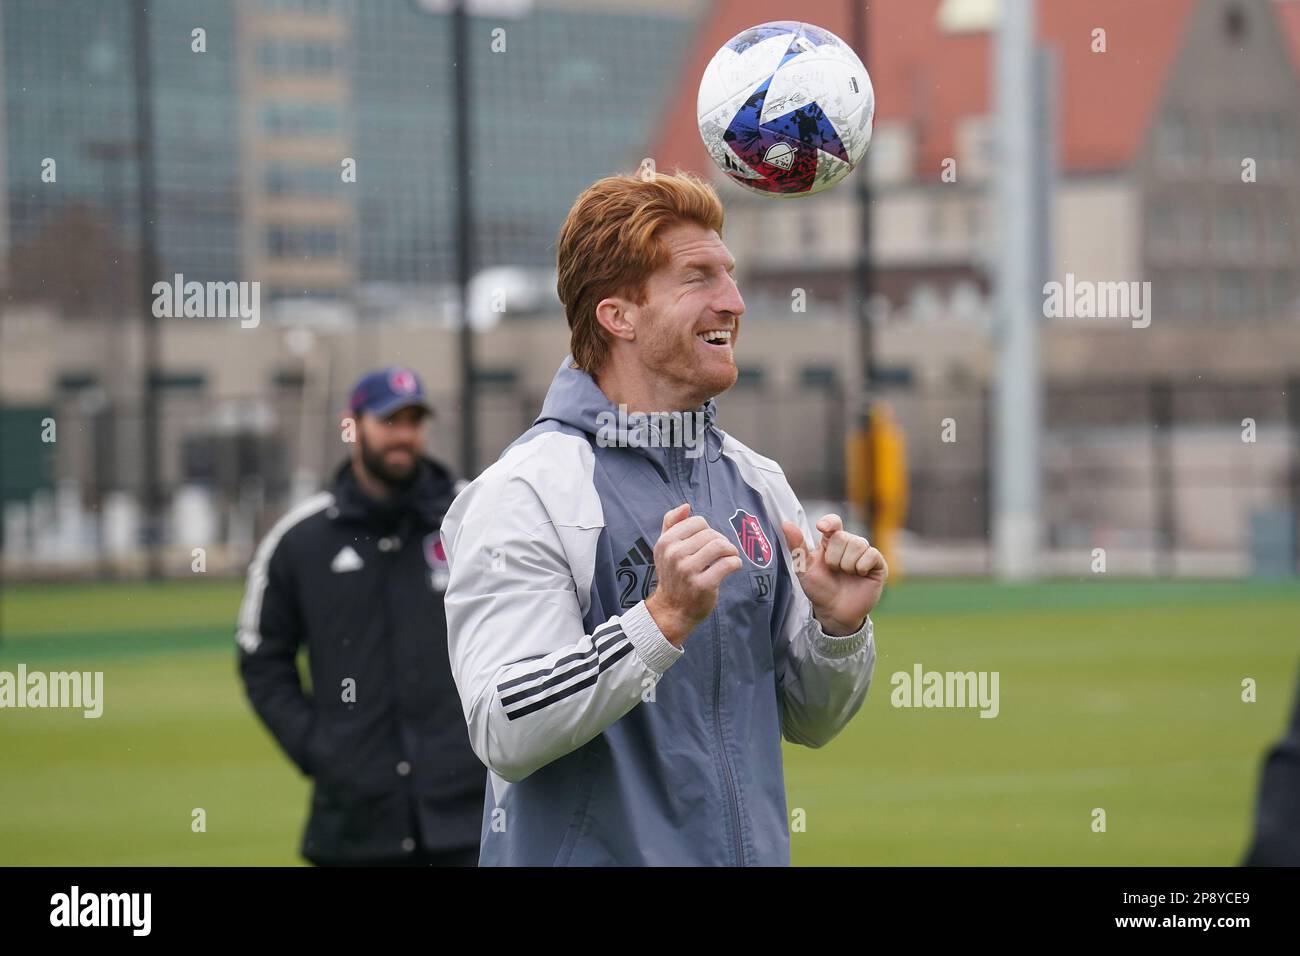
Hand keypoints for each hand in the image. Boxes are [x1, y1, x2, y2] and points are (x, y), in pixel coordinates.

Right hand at [644, 503, 742, 646]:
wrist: (672, 609)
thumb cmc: (672, 575)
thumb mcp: (664, 548)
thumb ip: (671, 523)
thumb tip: (686, 506)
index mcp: (666, 542)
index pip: (698, 522)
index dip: (708, 530)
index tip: (709, 542)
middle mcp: (674, 555)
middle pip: (711, 534)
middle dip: (722, 541)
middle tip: (723, 552)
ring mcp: (688, 570)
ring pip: (720, 546)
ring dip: (731, 550)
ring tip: (730, 557)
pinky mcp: (703, 585)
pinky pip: (728, 564)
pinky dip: (736, 563)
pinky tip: (733, 566)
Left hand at [780, 514, 886, 636]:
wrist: (835, 612)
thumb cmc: (819, 589)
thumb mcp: (804, 568)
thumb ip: (796, 546)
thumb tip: (786, 523)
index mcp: (831, 542)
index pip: (834, 522)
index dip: (829, 522)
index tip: (822, 528)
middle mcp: (849, 544)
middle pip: (843, 536)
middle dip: (834, 558)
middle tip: (834, 571)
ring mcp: (864, 553)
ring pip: (858, 544)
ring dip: (846, 564)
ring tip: (846, 574)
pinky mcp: (877, 564)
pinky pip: (871, 554)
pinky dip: (861, 566)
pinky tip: (860, 575)